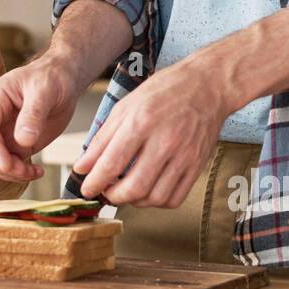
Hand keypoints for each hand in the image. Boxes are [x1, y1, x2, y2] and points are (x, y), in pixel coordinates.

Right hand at [0, 54, 83, 182]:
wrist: (63, 80)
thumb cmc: (51, 77)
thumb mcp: (44, 90)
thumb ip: (33, 114)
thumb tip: (23, 140)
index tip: (7, 165)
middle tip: (22, 171)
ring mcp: (2, 132)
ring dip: (7, 173)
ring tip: (32, 172)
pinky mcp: (14, 144)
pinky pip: (7, 165)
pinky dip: (18, 174)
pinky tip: (36, 172)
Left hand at [71, 54, 227, 207]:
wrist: (206, 86)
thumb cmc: (164, 92)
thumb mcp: (125, 106)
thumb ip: (101, 139)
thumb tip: (82, 166)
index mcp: (141, 122)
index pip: (112, 163)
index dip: (95, 182)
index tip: (87, 188)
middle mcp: (164, 141)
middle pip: (134, 187)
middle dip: (113, 196)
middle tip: (105, 191)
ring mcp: (184, 155)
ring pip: (154, 198)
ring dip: (134, 202)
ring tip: (126, 190)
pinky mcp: (197, 165)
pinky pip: (175, 198)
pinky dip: (157, 202)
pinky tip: (148, 190)